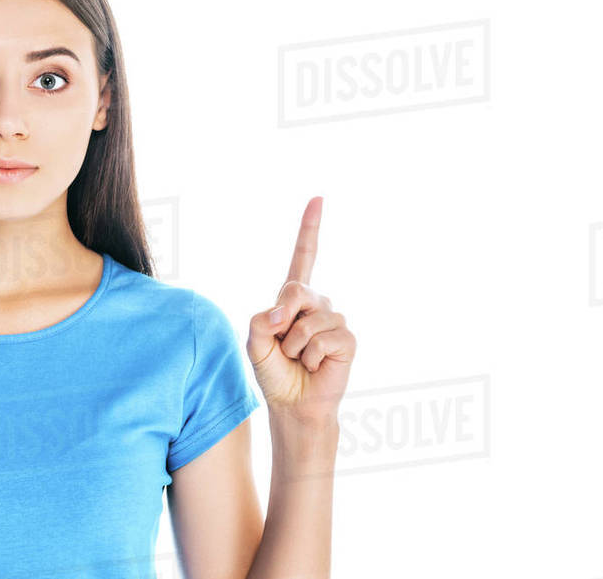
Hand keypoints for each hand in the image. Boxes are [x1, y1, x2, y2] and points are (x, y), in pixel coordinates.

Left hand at [247, 197, 355, 424]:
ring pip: (308, 321)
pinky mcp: (347, 340)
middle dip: (282, 316)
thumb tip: (283, 314)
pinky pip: (323, 340)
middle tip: (281, 344)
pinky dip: (310, 358)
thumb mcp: (254, 342)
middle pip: (295, 290)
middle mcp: (316, 303)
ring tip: (299, 360)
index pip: (303, 257)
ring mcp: (334, 320)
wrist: (292, 404)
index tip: (318, 199)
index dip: (310, 228)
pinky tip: (315, 366)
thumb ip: (260, 321)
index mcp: (293, 298)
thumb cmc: (274, 372)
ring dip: (294, 347)